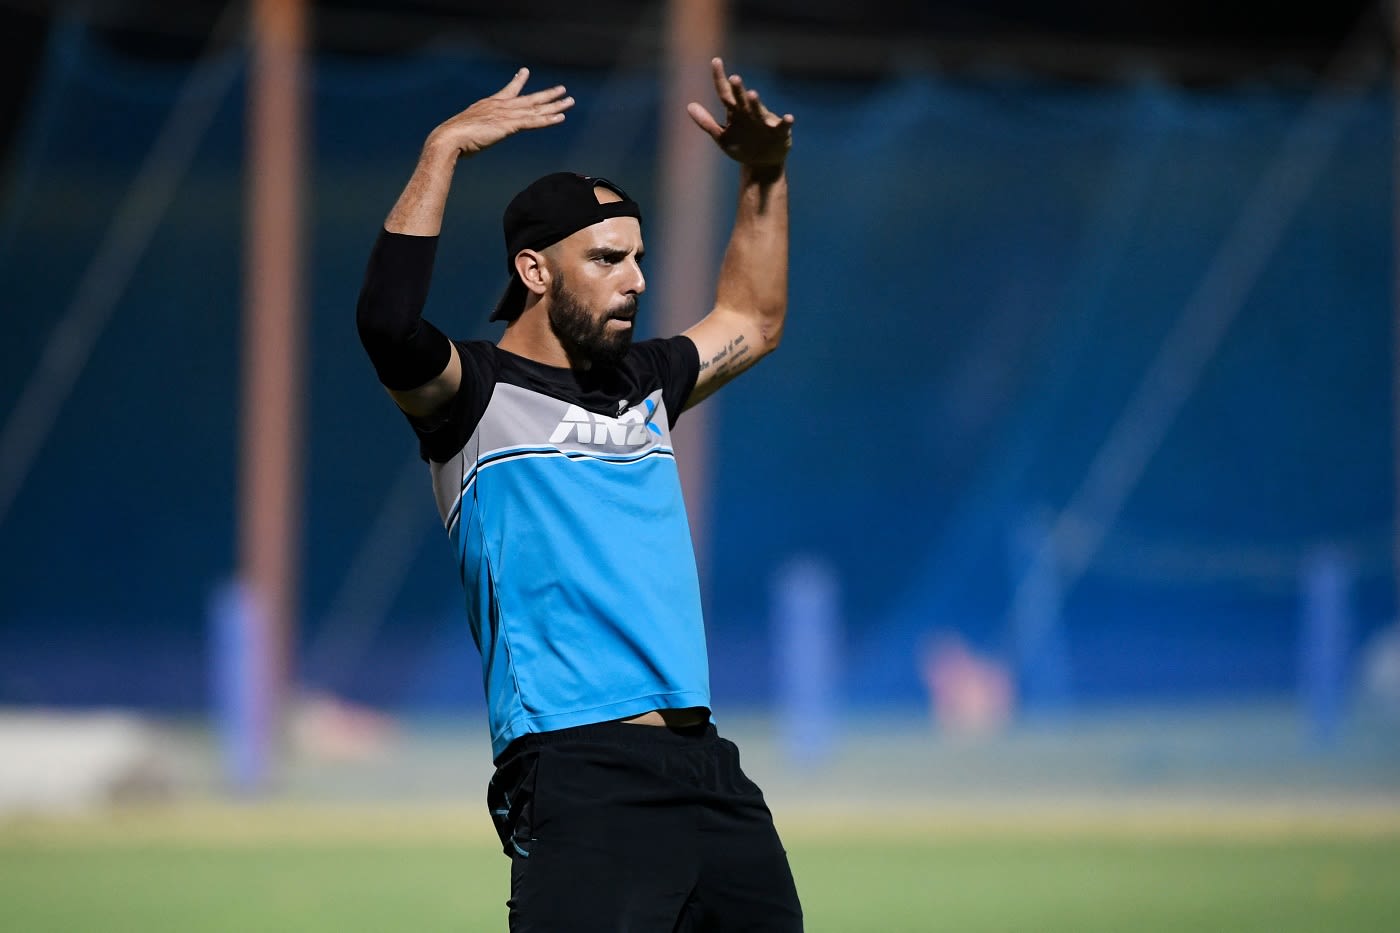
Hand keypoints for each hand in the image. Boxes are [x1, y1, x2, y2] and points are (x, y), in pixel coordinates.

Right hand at [426, 68, 573, 157]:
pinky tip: (560, 118)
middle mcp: (500, 106)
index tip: (525, 72)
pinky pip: (533, 122)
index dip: (518, 81)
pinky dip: (547, 120)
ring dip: (555, 105)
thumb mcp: (468, 129)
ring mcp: (506, 114)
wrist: (449, 138)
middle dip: (547, 94)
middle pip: (530, 98)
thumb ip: (476, 130)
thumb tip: (471, 137)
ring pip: (536, 109)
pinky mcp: (509, 125)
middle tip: (562, 89)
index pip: (508, 91)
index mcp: (490, 104)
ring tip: (569, 100)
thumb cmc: (454, 138)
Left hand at [687, 58, 793, 168]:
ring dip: (756, 104)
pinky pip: (783, 126)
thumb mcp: (722, 137)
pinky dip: (786, 122)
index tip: (715, 60)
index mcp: (735, 113)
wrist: (762, 163)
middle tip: (733, 78)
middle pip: (741, 101)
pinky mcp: (779, 133)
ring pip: (759, 111)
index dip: (719, 78)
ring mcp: (764, 122)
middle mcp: (749, 113)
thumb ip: (706, 122)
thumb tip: (689, 106)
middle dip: (738, 90)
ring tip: (752, 94)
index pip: (725, 92)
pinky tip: (789, 117)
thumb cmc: (742, 145)